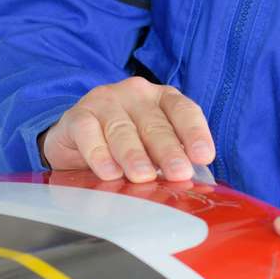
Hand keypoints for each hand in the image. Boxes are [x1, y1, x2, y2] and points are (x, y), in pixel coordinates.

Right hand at [40, 77, 213, 181]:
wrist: (76, 143)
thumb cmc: (124, 147)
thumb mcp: (152, 149)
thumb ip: (170, 160)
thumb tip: (191, 184)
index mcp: (161, 99)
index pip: (183, 111)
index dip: (195, 133)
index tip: (203, 156)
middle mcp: (135, 95)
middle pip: (154, 123)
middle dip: (168, 150)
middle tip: (178, 172)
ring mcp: (104, 102)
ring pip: (122, 129)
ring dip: (134, 155)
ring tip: (142, 176)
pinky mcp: (77, 115)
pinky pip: (89, 133)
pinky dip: (99, 154)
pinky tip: (109, 172)